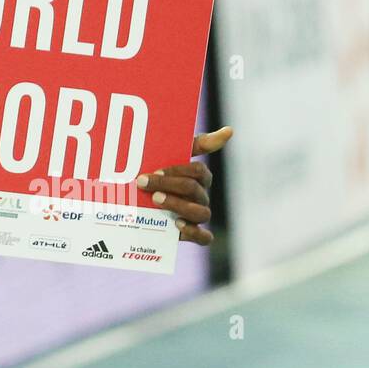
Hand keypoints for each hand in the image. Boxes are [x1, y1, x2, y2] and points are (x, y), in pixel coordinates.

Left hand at [136, 127, 231, 245]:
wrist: (138, 202)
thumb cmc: (159, 172)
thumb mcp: (171, 154)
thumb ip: (197, 144)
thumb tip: (230, 130)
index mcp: (199, 177)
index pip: (199, 171)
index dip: (178, 170)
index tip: (155, 169)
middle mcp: (201, 196)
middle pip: (194, 190)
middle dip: (169, 185)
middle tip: (144, 183)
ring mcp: (197, 215)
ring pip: (201, 213)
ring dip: (178, 205)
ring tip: (156, 200)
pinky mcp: (192, 233)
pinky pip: (204, 238)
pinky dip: (193, 232)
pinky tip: (177, 225)